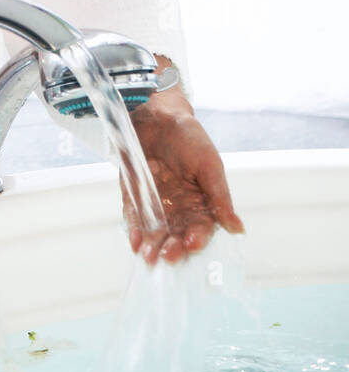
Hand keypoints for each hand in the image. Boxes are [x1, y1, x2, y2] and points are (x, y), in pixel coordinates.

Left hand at [123, 77, 244, 265]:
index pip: (201, 228)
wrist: (157, 115)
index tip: (192, 243)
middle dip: (173, 248)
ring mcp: (156, 204)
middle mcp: (179, 208)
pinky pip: (134, 217)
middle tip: (168, 255)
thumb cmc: (189, 137)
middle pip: (177, 235)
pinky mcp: (134, 196)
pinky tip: (135, 242)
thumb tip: (237, 228)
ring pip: (156, 232)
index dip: (197, 238)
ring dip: (153, 246)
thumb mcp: (209, 165)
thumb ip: (220, 197)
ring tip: (150, 256)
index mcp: (201, 203)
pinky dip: (134, 230)